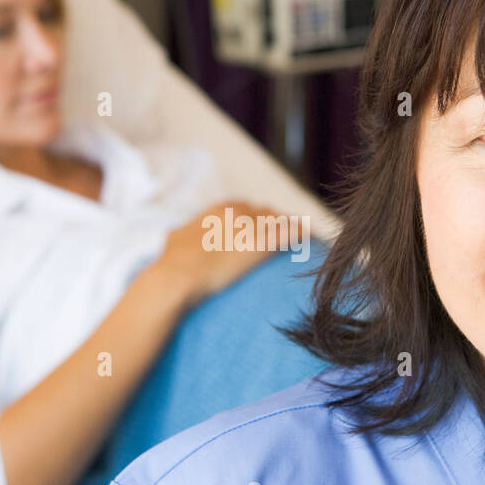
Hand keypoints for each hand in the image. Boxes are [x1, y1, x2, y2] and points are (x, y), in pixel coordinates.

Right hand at [155, 200, 297, 307]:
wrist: (175, 276)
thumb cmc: (171, 264)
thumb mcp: (176, 239)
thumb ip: (184, 234)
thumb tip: (176, 238)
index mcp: (218, 210)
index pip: (246, 208)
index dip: (257, 221)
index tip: (263, 232)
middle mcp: (237, 213)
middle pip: (267, 213)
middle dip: (277, 226)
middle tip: (287, 239)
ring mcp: (250, 227)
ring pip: (282, 222)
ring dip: (293, 231)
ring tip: (307, 241)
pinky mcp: (261, 245)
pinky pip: (293, 234)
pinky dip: (305, 236)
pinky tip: (314, 242)